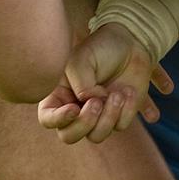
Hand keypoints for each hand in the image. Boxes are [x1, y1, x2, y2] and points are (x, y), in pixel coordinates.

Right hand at [37, 24, 173, 143]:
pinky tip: (129, 91)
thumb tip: (92, 105)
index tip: (75, 108)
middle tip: (97, 102)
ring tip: (118, 92)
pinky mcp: (118, 116)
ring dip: (109, 116)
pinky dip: (126, 110)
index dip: (58, 119)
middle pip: (69, 136)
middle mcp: (75, 108)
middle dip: (85, 124)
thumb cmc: (101, 48)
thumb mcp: (82, 59)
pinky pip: (120, 126)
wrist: (131, 43)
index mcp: (60, 94)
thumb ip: (81, 85)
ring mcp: (97, 115)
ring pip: (96, 136)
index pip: (47, 118)